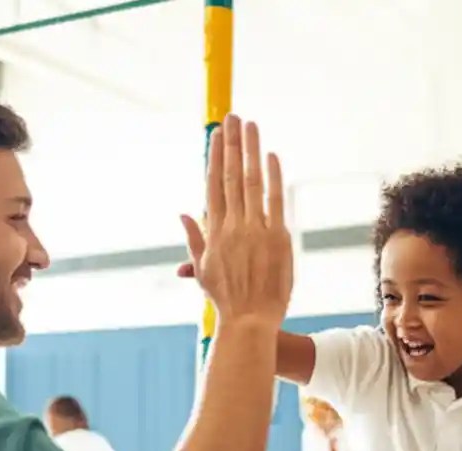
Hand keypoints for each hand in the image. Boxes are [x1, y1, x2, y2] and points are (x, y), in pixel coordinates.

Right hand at [178, 115, 291, 326]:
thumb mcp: (202, 270)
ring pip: (251, 182)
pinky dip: (273, 177)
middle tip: (232, 117)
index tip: (217, 135)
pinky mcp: (277, 238)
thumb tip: (183, 213)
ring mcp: (255, 230)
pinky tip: (270, 155)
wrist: (250, 320)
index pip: (212, 185)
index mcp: (213, 232)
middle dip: (232, 144)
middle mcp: (232, 226)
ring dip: (250, 151)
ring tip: (250, 125)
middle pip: (230, 176)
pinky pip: (275, 201)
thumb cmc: (226, 299)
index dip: (215, 157)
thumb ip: (194, 239)